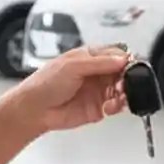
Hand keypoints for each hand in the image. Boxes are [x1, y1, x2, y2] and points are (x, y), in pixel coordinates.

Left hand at [0, 45, 129, 135]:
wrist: (34, 109)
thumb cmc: (46, 83)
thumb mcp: (72, 66)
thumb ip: (99, 62)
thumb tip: (122, 59)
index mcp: (91, 57)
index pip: (116, 54)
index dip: (125, 60)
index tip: (129, 66)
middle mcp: (97, 73)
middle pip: (124, 72)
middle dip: (129, 78)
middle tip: (126, 83)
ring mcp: (99, 91)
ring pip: (123, 90)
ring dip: (126, 93)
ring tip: (120, 95)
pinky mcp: (100, 108)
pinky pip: (117, 106)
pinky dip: (119, 106)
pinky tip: (111, 106)